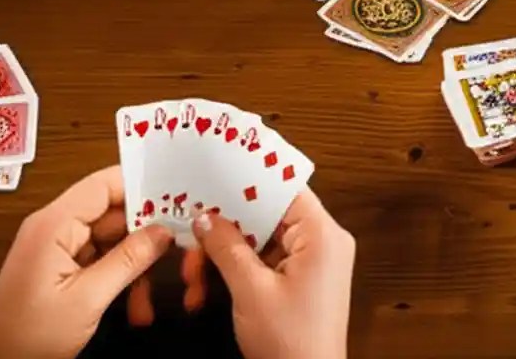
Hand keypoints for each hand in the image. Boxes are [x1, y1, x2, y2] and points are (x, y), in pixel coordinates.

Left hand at [0, 167, 172, 358]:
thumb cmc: (26, 337)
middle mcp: (55, 230)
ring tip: (151, 294)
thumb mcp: (87, 298)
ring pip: (114, 240)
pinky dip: (123, 278)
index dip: (141, 185)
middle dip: (146, 234)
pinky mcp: (64, 268)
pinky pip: (104, 260)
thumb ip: (128, 260)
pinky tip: (136, 305)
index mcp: (53, 225)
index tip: (177, 195)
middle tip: (178, 248)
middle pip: (114, 214)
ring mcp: (59, 249)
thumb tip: (162, 231)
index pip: (104, 184)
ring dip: (137, 264)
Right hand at [194, 189, 354, 358]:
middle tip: (192, 237)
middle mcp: (324, 242)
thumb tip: (207, 217)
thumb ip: (227, 248)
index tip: (216, 173)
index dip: (250, 180)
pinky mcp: (301, 279)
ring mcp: (313, 261)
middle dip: (226, 229)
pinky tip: (207, 287)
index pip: (286, 188)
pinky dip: (236, 270)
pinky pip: (265, 260)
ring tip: (194, 277)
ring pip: (260, 240)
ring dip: (224, 256)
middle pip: (268, 215)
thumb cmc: (293, 343)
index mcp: (323, 235)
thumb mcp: (251, 291)